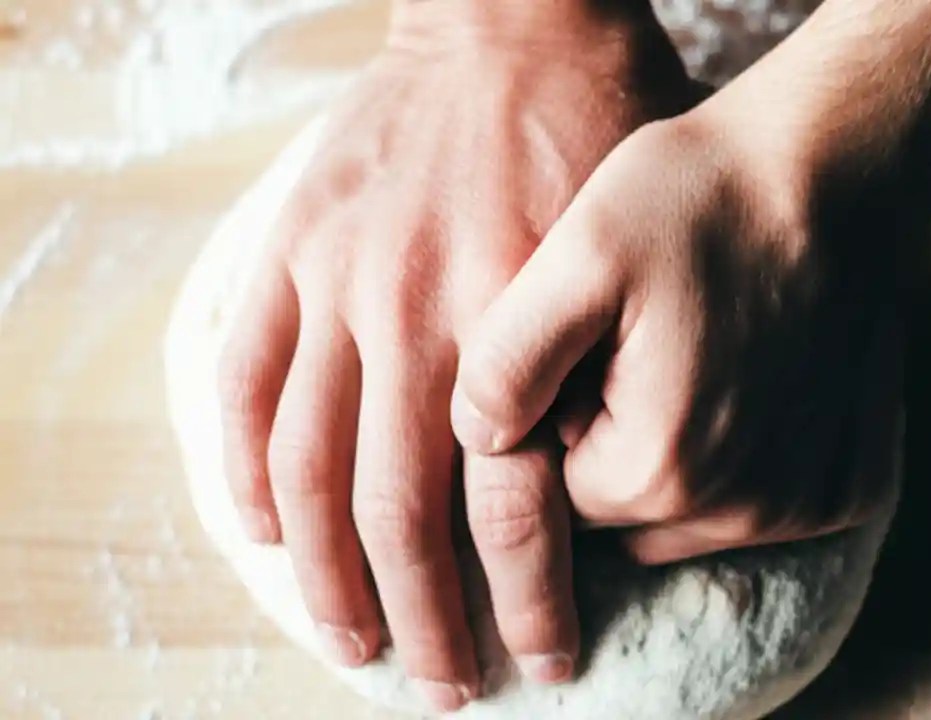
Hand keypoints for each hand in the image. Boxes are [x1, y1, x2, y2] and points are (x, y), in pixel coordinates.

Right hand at [215, 3, 696, 710]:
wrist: (514, 21)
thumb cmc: (600, 132)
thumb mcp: (631, 256)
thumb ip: (602, 366)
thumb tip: (590, 481)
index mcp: (518, 332)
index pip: (509, 514)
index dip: (526, 604)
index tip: (540, 659)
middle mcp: (422, 324)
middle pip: (403, 519)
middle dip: (426, 623)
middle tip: (445, 686)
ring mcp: (343, 288)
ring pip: (313, 471)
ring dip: (328, 579)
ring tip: (353, 645)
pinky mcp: (294, 252)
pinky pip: (246, 379)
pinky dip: (247, 469)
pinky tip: (268, 534)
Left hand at [451, 90, 908, 566]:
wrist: (833, 166)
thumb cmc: (699, 199)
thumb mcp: (580, 257)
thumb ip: (506, 361)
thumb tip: (479, 440)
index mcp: (658, 471)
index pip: (560, 495)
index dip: (561, 419)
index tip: (594, 348)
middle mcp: (741, 515)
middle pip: (627, 515)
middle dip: (616, 446)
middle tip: (644, 346)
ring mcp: (804, 509)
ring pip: (691, 518)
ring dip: (681, 459)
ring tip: (697, 357)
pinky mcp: (847, 490)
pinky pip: (764, 506)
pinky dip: (750, 463)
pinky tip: (756, 381)